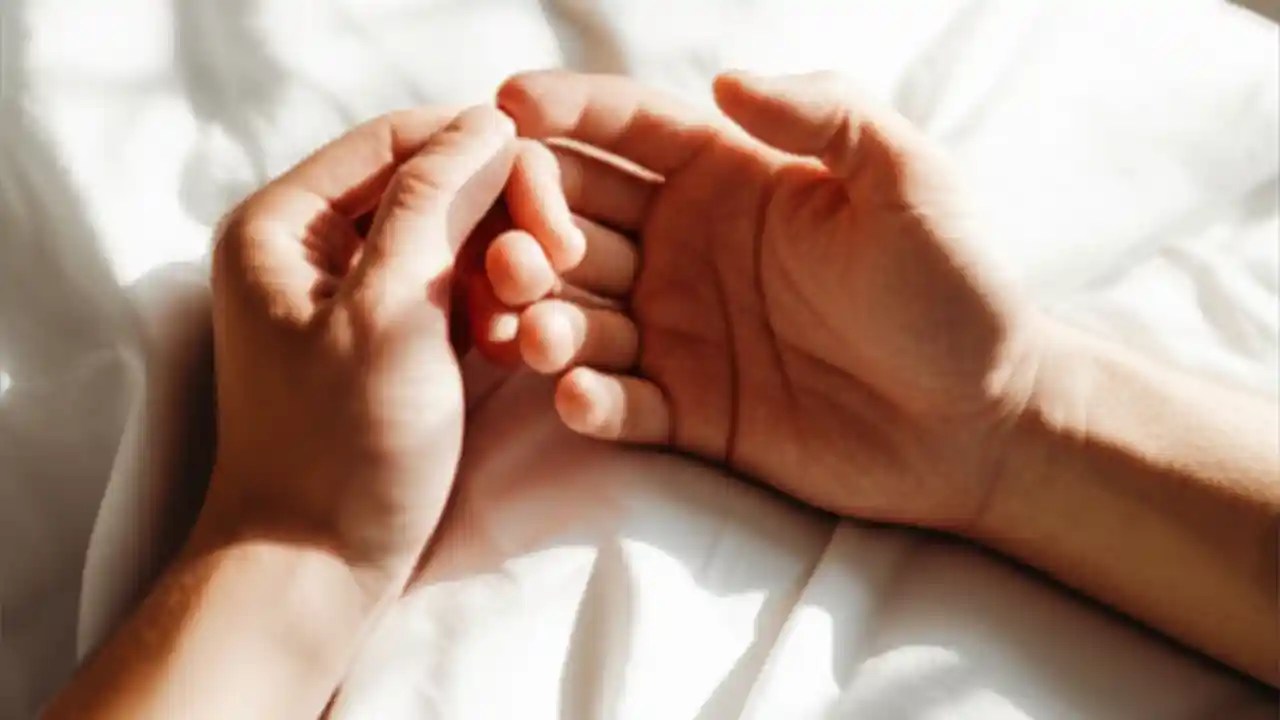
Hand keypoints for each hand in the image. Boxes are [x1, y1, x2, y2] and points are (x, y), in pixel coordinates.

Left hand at [201, 105, 517, 597]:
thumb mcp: (390, 312)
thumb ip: (435, 204)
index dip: (476, 148)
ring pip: (451, 244)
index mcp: (282, 225)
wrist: (316, 571)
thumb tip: (489, 123)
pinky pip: (454, 297)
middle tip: (553, 264)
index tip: (546, 185)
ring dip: (503, 272)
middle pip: (428, 189)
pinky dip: (492, 313)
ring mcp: (351, 300)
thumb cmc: (341, 449)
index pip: (395, 140)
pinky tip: (515, 348)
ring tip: (525, 325)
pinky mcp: (388, 346)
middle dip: (499, 220)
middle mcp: (311, 251)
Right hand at [480, 71, 1044, 531]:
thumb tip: (727, 79)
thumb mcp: (905, 179)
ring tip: (538, 331)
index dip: (568, 111)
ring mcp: (680, 330)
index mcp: (729, 177)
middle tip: (521, 251)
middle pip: (575, 218)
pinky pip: (619, 402)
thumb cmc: (954, 287)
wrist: (982, 419)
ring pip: (579, 311)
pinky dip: (590, 400)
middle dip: (531, 224)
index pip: (626, 130)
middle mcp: (686, 247)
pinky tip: (583, 397)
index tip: (511, 106)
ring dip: (544, 316)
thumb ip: (822, 115)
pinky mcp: (688, 410)